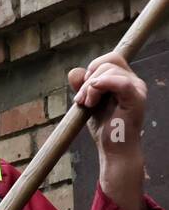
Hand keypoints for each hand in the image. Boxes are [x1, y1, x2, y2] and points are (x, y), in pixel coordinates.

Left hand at [68, 52, 146, 209]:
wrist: (113, 150)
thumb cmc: (104, 128)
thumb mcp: (89, 103)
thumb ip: (83, 87)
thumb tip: (74, 71)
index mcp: (123, 80)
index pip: (110, 59)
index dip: (92, 69)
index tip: (81, 92)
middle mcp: (133, 81)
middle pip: (109, 61)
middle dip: (88, 79)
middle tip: (81, 101)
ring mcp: (136, 88)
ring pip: (110, 70)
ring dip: (90, 87)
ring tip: (87, 105)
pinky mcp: (136, 99)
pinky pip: (121, 82)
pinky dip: (104, 83)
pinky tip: (93, 92)